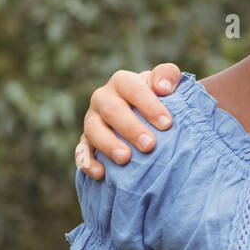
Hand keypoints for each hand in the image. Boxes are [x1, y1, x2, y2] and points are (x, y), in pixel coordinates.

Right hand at [74, 63, 182, 180]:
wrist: (145, 114)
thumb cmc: (159, 97)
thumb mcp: (166, 82)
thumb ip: (168, 75)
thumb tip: (163, 88)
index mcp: (122, 82)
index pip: (133, 89)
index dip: (150, 106)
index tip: (167, 124)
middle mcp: (103, 98)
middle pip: (112, 110)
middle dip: (131, 128)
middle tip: (150, 145)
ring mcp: (92, 120)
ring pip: (93, 130)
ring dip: (108, 145)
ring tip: (125, 159)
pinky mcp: (87, 140)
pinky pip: (82, 151)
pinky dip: (88, 162)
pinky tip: (101, 173)